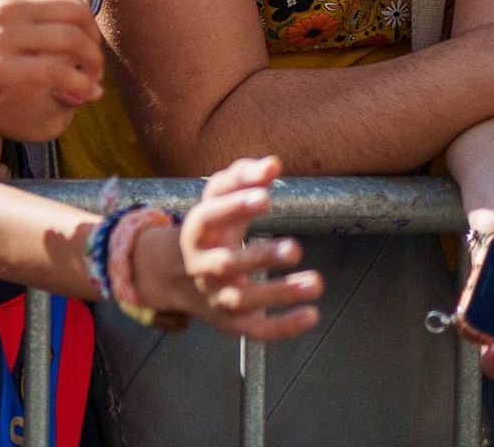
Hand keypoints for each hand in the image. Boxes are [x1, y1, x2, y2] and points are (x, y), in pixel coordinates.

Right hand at [129, 158, 323, 341]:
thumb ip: (244, 178)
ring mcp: (217, 297)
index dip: (234, 207)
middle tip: (294, 248)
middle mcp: (203, 267)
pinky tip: (312, 314)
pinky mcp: (234, 323)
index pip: (209, 217)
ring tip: (316, 281)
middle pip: (226, 264)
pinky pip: (257, 330)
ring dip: (279, 293)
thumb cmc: (211, 231)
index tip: (265, 196)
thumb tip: (273, 163)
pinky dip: (284, 326)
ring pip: (243, 300)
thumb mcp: (218, 201)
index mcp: (196, 232)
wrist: (177, 277)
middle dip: (259, 256)